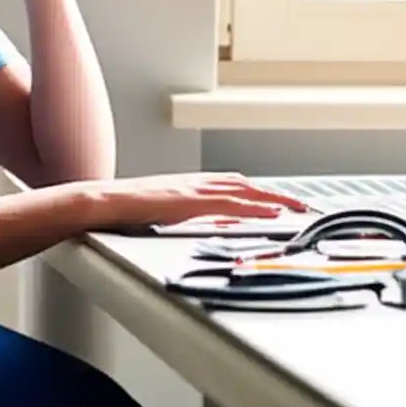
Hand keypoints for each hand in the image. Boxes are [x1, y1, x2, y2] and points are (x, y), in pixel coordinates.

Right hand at [80, 172, 308, 228]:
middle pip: (247, 185)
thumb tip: (215, 224)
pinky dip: (253, 208)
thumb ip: (191, 215)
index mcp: (193, 184)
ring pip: (244, 190)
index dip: (262, 193)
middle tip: (301, 206)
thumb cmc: (128, 210)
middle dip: (276, 195)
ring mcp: (194, 189)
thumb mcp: (167, 211)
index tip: (282, 203)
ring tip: (295, 209)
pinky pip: (229, 204)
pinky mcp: (190, 201)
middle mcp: (197, 182)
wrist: (105, 202)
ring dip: (273, 199)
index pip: (236, 186)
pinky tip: (271, 214)